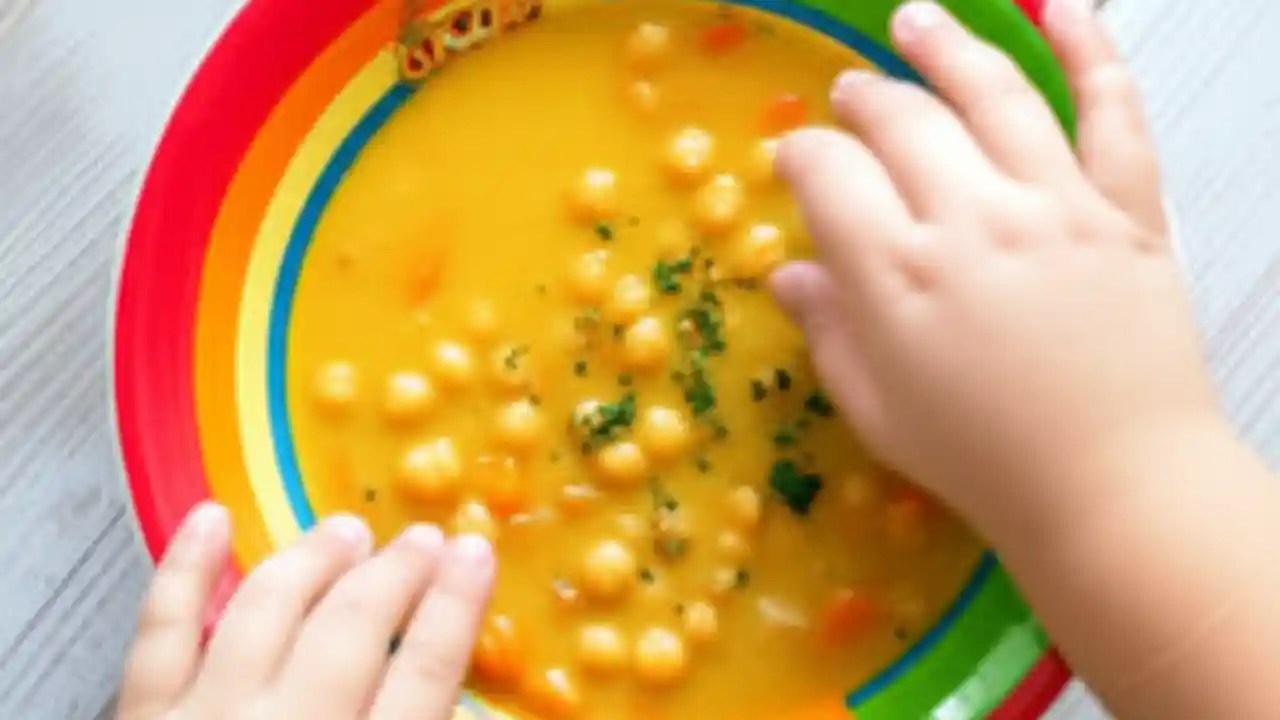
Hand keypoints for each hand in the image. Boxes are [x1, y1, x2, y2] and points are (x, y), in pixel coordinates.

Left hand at [118, 503, 494, 719]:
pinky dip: (183, 567)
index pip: (423, 672)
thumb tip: (464, 719)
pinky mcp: (143, 719)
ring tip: (345, 532)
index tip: (475, 552)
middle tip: (422, 538)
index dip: (455, 604)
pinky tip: (211, 521)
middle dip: (396, 572)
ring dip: (313, 559)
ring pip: (267, 608)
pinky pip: (160, 626)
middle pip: (352, 626)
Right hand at [771, 0, 1218, 536]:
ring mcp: (1054, 204)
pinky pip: (1111, 112)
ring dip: (944, 47)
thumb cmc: (981, 459)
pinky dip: (1091, 51)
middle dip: (862, 99)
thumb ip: (829, 329)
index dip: (802, 156)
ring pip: (993, 93)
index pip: (829, 173)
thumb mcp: (876, 408)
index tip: (796, 160)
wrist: (1116, 487)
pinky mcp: (1125, 209)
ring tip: (913, 21)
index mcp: (894, 272)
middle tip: (850, 94)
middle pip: (900, 120)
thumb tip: (788, 272)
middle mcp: (969, 218)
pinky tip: (1064, 9)